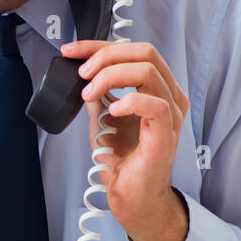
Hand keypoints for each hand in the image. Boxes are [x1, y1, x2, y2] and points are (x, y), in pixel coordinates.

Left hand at [60, 39, 189, 240]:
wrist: (130, 195)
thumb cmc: (121, 159)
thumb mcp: (102, 116)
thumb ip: (97, 93)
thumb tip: (82, 72)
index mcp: (157, 88)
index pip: (134, 51)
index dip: (99, 45)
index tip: (70, 51)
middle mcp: (169, 96)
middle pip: (145, 53)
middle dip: (105, 56)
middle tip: (81, 73)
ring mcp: (170, 114)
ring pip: (148, 71)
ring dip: (111, 76)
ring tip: (89, 93)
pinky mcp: (166, 134)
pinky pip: (154, 104)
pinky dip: (128, 101)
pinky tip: (111, 110)